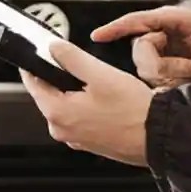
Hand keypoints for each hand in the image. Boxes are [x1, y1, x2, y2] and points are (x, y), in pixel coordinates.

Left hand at [19, 40, 153, 166]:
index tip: (40, 52)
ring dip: (74, 91)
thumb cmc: (133, 110)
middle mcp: (62, 130)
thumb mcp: (100, 74)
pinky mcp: (90, 143)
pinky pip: (79, 118)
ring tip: (98, 81)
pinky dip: (85, 106)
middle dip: (58, 76)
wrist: (158, 136)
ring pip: (65, 106)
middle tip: (78, 63)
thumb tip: (54, 48)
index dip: (34, 64)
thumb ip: (72, 58)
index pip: (32, 83)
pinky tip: (106, 100)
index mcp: (58, 113)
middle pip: (48, 95)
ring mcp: (76, 139)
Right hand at [91, 6, 190, 87]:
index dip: (114, 29)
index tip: (97, 36)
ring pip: (148, 70)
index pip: (132, 23)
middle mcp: (156, 40)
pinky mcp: (161, 78)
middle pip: (141, 52)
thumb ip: (165, 21)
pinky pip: (155, 81)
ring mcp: (157, 60)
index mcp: (162, 22)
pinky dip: (173, 80)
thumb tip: (145, 34)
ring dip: (174, 72)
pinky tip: (190, 77)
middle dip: (167, 64)